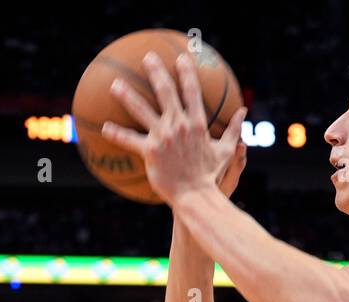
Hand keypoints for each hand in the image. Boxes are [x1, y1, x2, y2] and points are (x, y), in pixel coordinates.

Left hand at [103, 51, 246, 204]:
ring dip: (127, 95)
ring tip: (115, 84)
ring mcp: (163, 137)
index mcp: (197, 123)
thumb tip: (243, 113)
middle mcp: (179, 125)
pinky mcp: (150, 151)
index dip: (186, 72)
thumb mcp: (227, 152)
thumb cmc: (211, 176)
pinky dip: (117, 134)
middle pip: (165, 91)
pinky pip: (130, 140)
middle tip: (147, 57)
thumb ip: (234, 131)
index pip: (192, 91)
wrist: (196, 196)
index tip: (181, 58)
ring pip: (141, 110)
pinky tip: (104, 128)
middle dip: (156, 71)